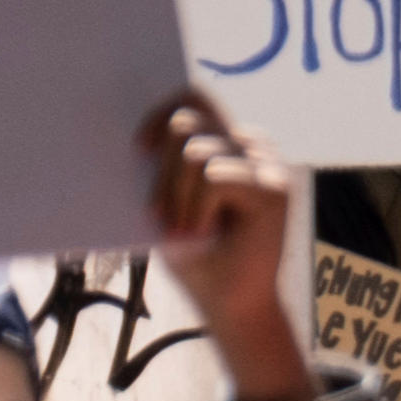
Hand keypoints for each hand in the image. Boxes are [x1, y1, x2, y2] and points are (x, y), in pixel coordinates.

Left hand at [145, 87, 311, 400]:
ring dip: (174, 196)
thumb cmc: (193, 250)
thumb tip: (124, 130)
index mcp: (227, 140)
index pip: (192, 97)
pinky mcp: (275, 187)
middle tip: (158, 212)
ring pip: (193, 152)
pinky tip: (201, 232)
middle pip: (187, 120)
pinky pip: (212, 177)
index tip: (137, 148)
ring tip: (182, 228)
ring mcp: (267, 163)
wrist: (228, 302)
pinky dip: (195, 208)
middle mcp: (252, 144)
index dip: (158, 113)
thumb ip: (160, 161)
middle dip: (161, 168)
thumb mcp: (166, 198)